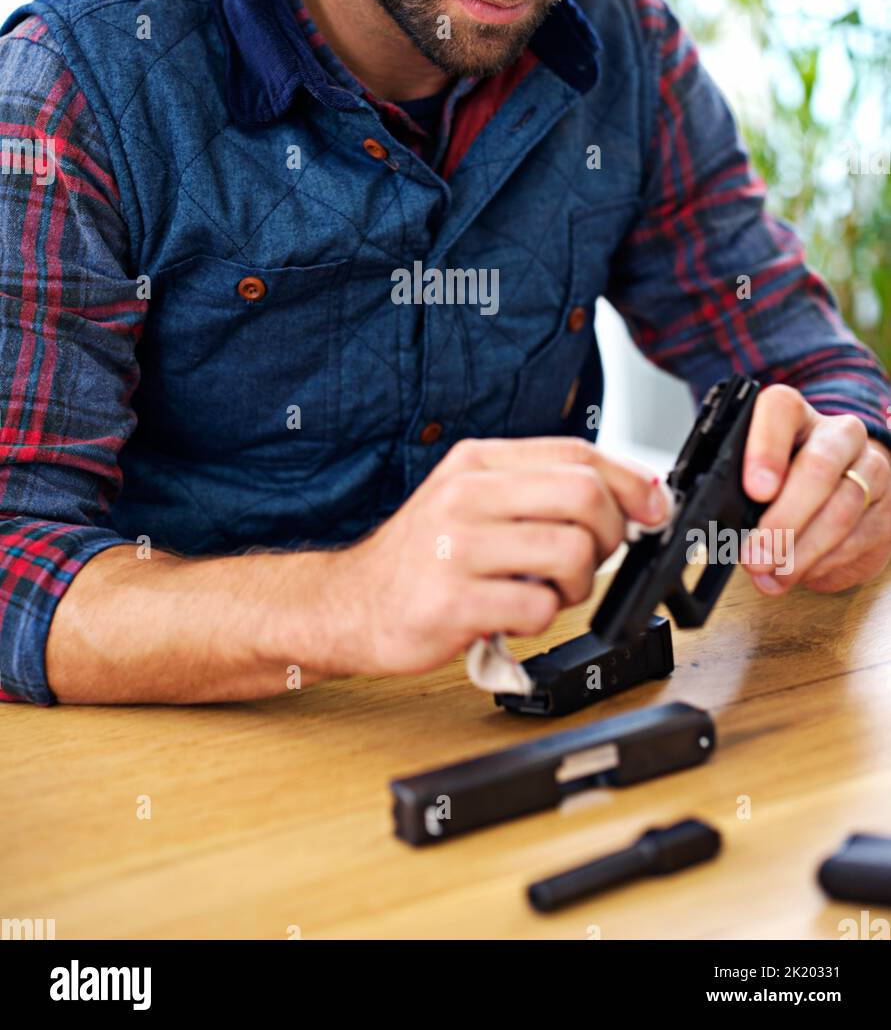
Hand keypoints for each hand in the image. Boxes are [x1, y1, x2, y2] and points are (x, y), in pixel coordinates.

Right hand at [333, 436, 669, 674]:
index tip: (654, 509)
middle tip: (590, 560)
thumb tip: (635, 499)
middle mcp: (465, 494)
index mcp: (477, 462)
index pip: (576, 453)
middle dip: (610, 535)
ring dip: (578, 585)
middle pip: (585, 498)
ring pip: (572, 554)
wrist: (349, 603)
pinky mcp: (451, 601)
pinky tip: (513, 614)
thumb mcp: (472, 501)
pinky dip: (542, 618)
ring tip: (546, 591)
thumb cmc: (424, 556)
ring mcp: (456, 547)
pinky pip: (539, 608)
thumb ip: (539, 493)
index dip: (631, 481)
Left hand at [738, 383, 890, 594]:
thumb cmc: (783, 475)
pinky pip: (858, 540)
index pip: (781, 410)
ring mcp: (871, 470)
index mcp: (796, 414)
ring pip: (841, 511)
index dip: (766, 450)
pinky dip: (822, 564)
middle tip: (756, 556)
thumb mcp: (754, 469)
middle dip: (783, 520)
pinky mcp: (887, 510)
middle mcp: (840, 434)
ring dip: (801, 553)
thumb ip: (738, 486)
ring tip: (771, 574)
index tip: (755, 491)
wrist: (841, 481)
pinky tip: (797, 574)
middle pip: (818, 469)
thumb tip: (726, 530)